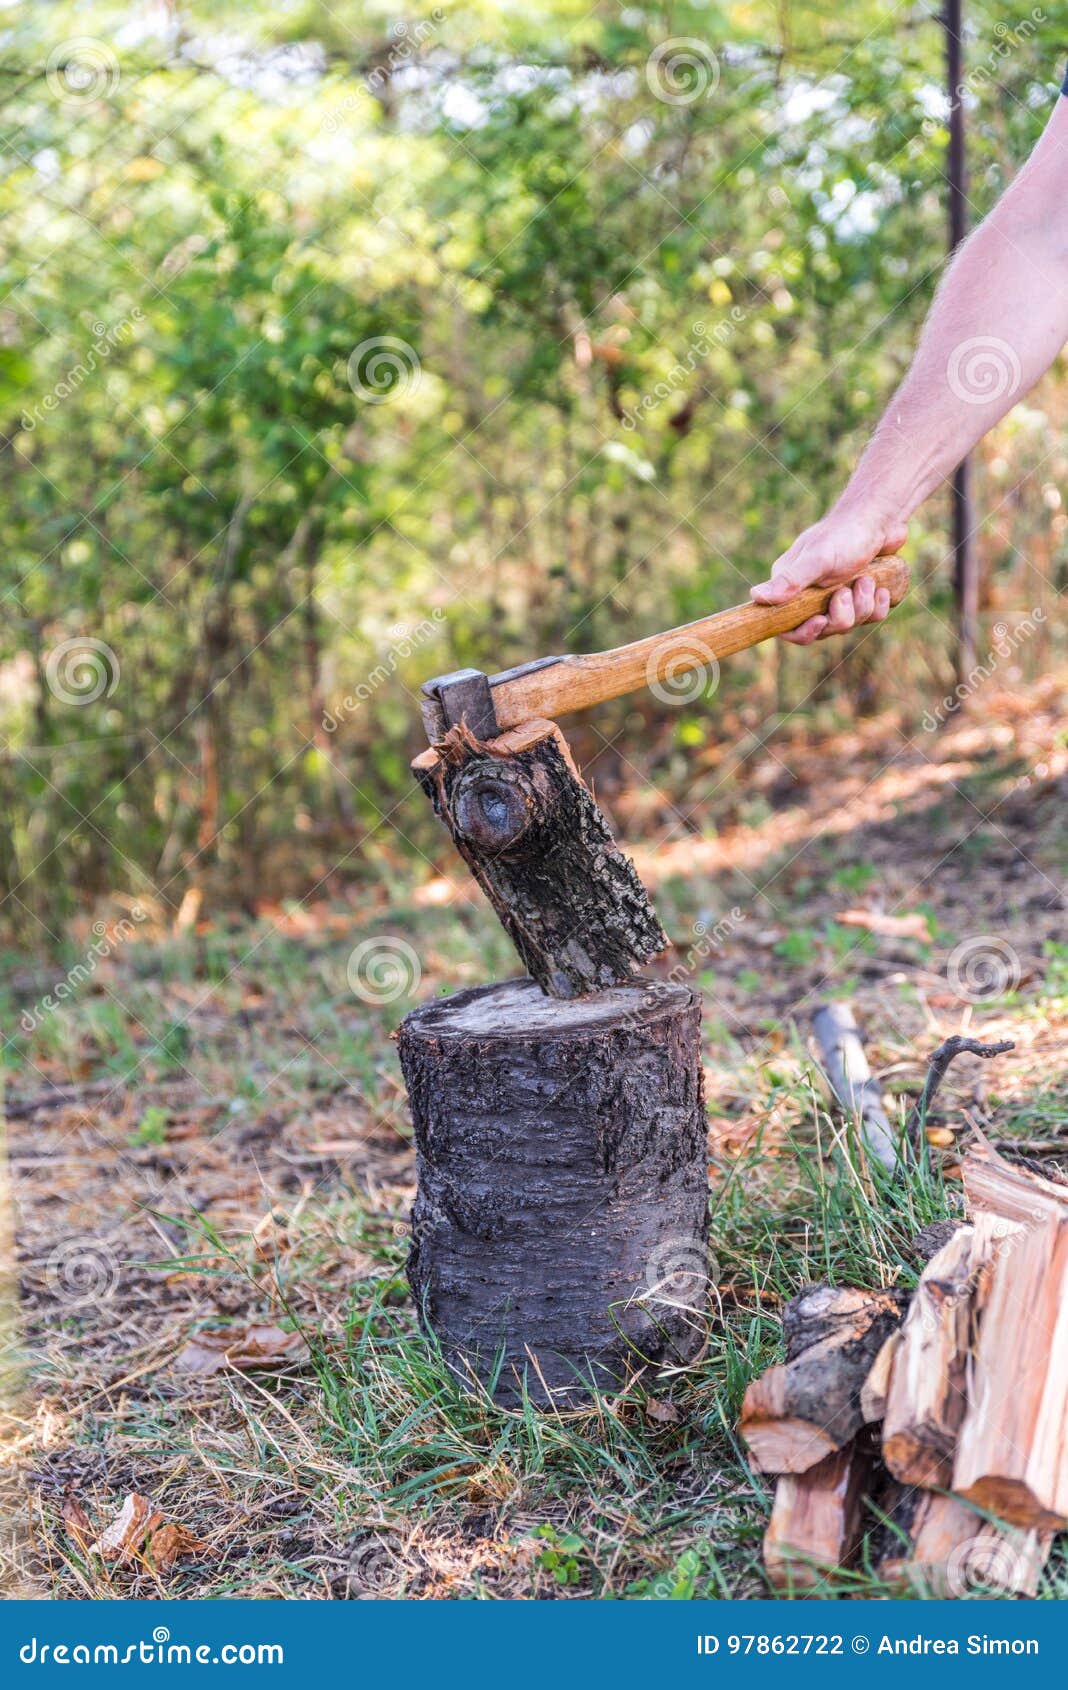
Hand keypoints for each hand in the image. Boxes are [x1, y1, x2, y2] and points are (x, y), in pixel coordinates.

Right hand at [750, 507, 908, 644]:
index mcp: (791, 586)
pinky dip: (878, 605)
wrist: (880, 518)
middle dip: (841, 615)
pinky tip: (880, 587)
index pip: (787, 626)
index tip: (820, 621)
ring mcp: (837, 597)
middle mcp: (811, 594)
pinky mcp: (861, 596)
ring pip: (848, 624)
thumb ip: (789, 581)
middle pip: (823, 629)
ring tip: (867, 580)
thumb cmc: (845, 534)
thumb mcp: (816, 559)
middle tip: (847, 591)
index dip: (804, 632)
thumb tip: (756, 597)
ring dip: (862, 605)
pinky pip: (870, 618)